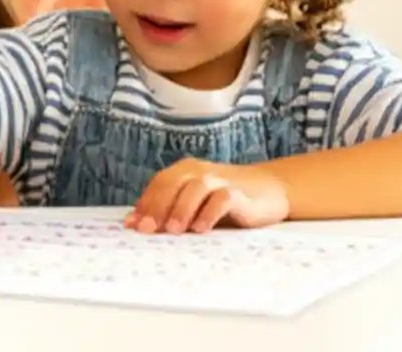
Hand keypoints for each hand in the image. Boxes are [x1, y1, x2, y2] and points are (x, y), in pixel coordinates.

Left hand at [126, 158, 289, 233]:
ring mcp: (220, 179)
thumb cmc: (223, 201)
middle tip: (148, 229)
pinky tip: (201, 229)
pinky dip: (210, 212)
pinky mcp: (239, 193)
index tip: (132, 225)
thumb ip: (167, 210)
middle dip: (158, 206)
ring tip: (174, 231)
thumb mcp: (193, 204)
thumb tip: (132, 224)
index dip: (145, 203)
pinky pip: (222, 199)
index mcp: (184, 170)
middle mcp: (200, 171)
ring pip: (196, 188)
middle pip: (173, 183)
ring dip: (182, 209)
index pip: (159, 183)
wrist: (269, 191)